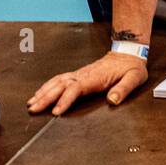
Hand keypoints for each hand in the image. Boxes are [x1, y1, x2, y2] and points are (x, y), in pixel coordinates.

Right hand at [27, 51, 148, 115]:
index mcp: (95, 77)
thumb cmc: (131, 67)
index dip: (65, 100)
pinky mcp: (78, 74)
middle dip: (45, 97)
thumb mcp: (134, 78)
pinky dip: (47, 86)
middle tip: (33, 109)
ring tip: (31, 103)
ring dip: (43, 92)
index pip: (75, 89)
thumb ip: (124, 89)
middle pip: (60, 85)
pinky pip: (59, 79)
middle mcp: (84, 74)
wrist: (128, 53)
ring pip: (57, 81)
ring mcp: (79, 73)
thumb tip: (112, 100)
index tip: (56, 111)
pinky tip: (40, 92)